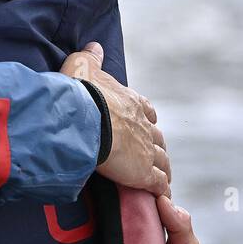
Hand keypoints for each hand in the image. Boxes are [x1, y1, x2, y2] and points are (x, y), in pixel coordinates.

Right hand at [60, 42, 169, 196]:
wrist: (85, 119)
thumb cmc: (80, 93)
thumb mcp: (83, 66)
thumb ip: (90, 58)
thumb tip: (94, 46)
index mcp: (133, 103)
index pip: (147, 111)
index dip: (147, 119)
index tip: (147, 123)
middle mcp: (144, 125)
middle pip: (157, 138)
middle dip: (156, 147)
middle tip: (152, 156)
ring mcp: (146, 150)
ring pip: (162, 161)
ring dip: (161, 169)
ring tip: (160, 179)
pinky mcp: (143, 173)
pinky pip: (158, 184)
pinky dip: (160, 190)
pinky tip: (159, 197)